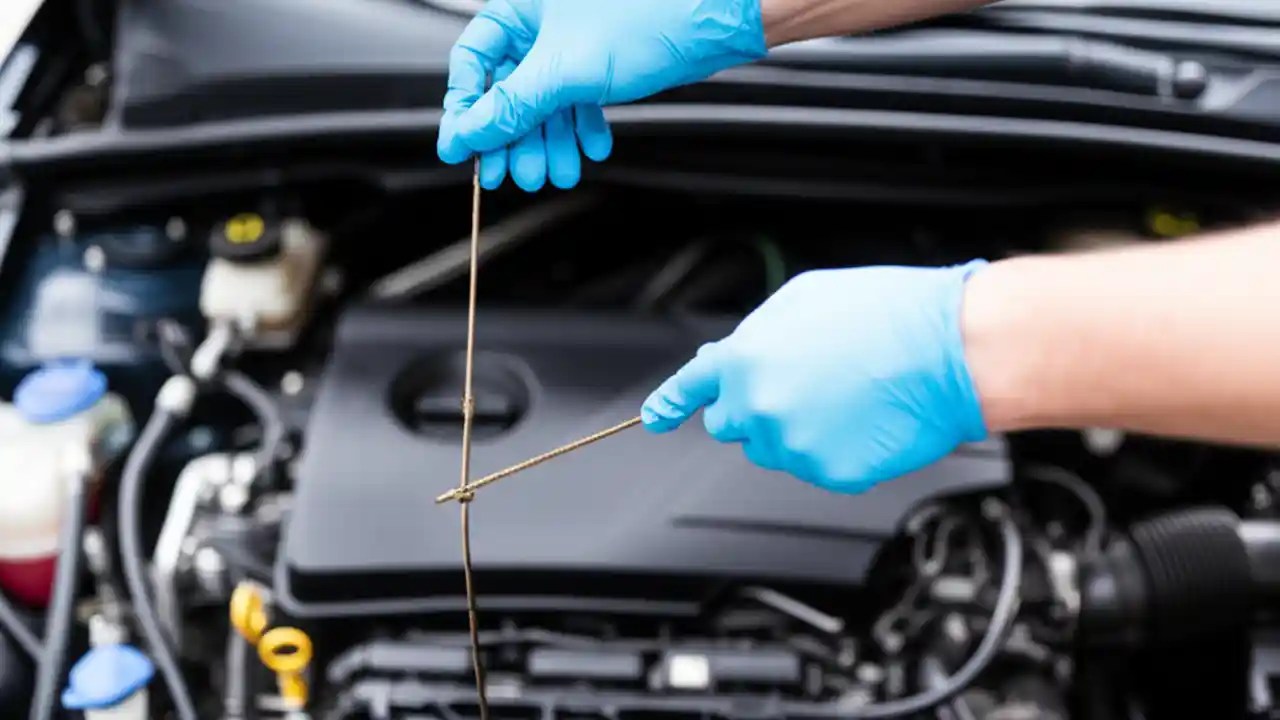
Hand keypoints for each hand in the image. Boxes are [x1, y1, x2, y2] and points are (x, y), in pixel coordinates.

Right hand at [437, 0, 767, 190]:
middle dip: (515, 138)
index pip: (471, 63)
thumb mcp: (564, 72)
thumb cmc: (647, 18)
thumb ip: (510, 107)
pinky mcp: (599, 61)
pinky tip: (593, 148)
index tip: (465, 151)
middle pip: (507, 89)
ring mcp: (571, 43)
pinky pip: (576, 100)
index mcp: (519, 7)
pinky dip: (582, 128)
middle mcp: (541, 22)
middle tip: (516, 175)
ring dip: (549, 142)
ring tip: (558, 172)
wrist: (714, 18)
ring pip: (545, 101)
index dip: (466, 111)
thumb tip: (465, 136)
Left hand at [640, 261, 990, 492]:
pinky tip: (861, 418)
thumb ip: (755, 333)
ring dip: (794, 429)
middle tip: (803, 385)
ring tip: (843, 396)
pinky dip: (833, 449)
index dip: (671, 403)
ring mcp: (792, 445)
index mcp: (745, 357)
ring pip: (773, 448)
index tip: (656, 417)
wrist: (949, 349)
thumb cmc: (886, 315)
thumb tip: (727, 355)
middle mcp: (758, 406)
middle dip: (754, 407)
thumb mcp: (805, 298)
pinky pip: (815, 467)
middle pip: (731, 424)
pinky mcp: (828, 473)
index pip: (691, 387)